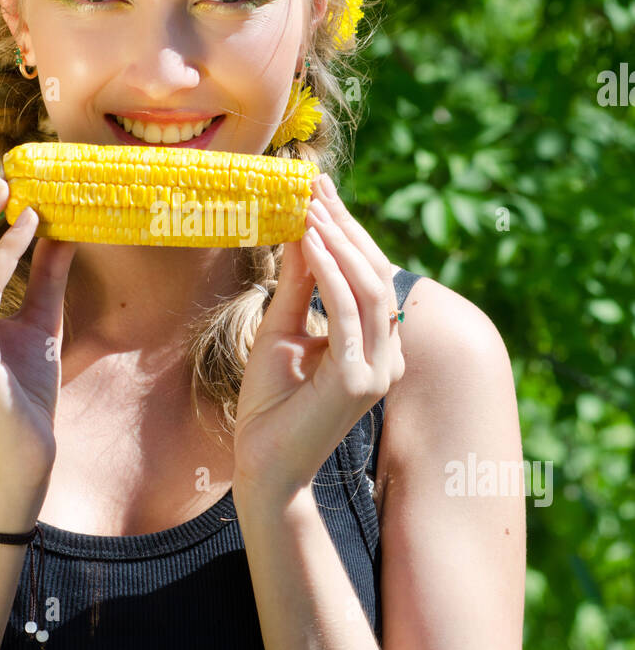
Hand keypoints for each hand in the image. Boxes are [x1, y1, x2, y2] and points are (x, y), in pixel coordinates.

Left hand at [233, 174, 404, 497]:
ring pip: (369, 287)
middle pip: (375, 273)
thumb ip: (297, 286)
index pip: (369, 276)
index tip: (319, 190)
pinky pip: (346, 311)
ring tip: (309, 204)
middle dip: (345, 225)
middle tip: (314, 185)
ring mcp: (377, 370)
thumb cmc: (270, 405)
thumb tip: (300, 229)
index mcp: (376, 346)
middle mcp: (387, 356)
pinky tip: (307, 239)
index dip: (347, 230)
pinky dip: (328, 270)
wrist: (261, 465)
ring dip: (338, 240)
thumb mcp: (282, 330)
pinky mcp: (357, 381)